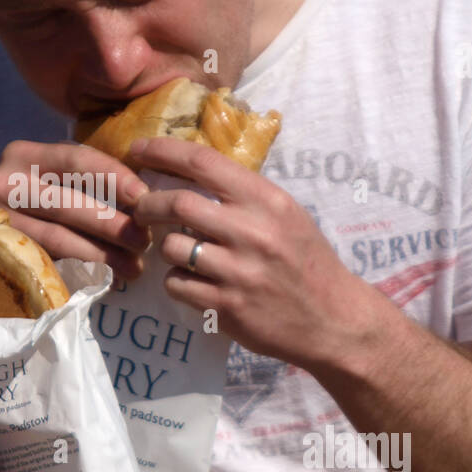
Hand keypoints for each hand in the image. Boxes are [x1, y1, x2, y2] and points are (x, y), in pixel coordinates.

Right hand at [0, 139, 152, 280]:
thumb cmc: (44, 197)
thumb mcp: (60, 176)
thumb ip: (90, 177)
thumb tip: (144, 195)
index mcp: (22, 154)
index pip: (75, 160)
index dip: (113, 177)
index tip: (144, 197)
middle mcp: (0, 183)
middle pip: (65, 203)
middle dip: (111, 224)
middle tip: (144, 241)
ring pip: (56, 238)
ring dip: (101, 254)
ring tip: (134, 266)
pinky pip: (46, 263)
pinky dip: (82, 270)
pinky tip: (109, 277)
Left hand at [128, 136, 378, 375]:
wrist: (334, 321)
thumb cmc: (306, 262)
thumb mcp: (286, 215)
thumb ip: (243, 194)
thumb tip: (189, 169)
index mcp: (268, 200)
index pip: (203, 162)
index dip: (162, 151)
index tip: (138, 150)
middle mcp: (253, 232)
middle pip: (177, 204)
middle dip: (149, 204)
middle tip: (142, 208)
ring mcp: (239, 272)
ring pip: (172, 247)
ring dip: (166, 247)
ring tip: (181, 251)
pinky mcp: (226, 307)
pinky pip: (177, 284)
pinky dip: (176, 281)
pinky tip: (193, 281)